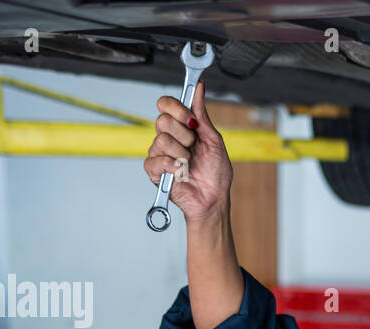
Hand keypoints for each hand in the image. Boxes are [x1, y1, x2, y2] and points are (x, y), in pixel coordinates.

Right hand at [143, 80, 231, 222]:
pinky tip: (182, 172)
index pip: (165, 104)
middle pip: (162, 120)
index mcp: (181, 127)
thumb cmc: (216, 173)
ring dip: (182, 153)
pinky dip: (174, 166)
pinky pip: (157, 159)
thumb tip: (199, 88)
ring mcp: (159, 154)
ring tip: (189, 163)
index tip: (191, 120)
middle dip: (184, 134)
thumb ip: (202, 115)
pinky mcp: (154, 171)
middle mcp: (167, 137)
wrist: (214, 199)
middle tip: (193, 146)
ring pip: (161, 140)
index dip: (177, 108)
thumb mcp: (214, 140)